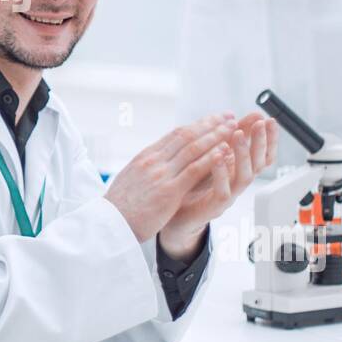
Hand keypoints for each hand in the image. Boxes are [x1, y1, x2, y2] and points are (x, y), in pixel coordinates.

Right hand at [105, 115, 238, 245]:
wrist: (108, 225)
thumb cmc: (120, 206)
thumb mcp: (131, 178)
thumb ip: (146, 167)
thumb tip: (154, 161)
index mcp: (145, 157)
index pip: (175, 134)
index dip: (197, 125)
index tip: (212, 119)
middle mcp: (154, 160)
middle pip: (186, 135)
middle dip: (210, 124)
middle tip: (228, 116)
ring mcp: (161, 174)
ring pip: (193, 148)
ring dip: (215, 136)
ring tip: (232, 128)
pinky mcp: (169, 191)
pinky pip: (194, 170)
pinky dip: (211, 158)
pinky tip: (225, 151)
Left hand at [159, 113, 277, 260]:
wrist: (177, 214)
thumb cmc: (196, 183)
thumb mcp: (216, 156)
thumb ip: (231, 138)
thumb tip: (248, 115)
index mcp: (240, 169)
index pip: (262, 153)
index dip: (269, 138)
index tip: (270, 120)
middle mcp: (238, 182)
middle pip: (259, 163)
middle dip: (260, 142)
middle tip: (261, 124)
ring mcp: (229, 195)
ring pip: (245, 176)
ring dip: (243, 154)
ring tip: (238, 134)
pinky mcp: (214, 206)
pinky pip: (223, 190)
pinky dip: (221, 172)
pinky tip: (218, 156)